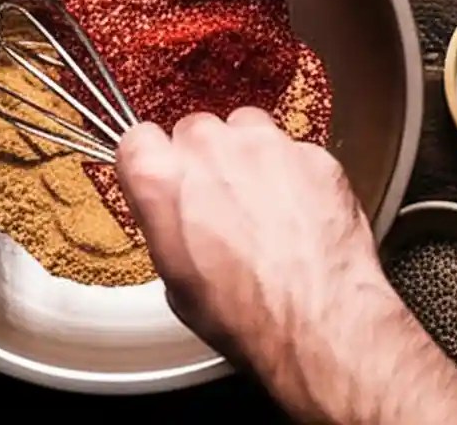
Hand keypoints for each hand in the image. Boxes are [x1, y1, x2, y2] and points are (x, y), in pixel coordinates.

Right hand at [115, 108, 394, 417]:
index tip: (163, 178)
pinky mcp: (313, 154)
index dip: (152, 163)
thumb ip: (166, 221)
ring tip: (262, 206)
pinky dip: (294, 175)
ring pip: (246, 130)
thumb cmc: (243, 314)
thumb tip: (174, 211)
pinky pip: (294, 152)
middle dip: (204, 160)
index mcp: (161, 179)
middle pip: (195, 130)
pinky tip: (300, 215)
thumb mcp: (174, 278)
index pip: (138, 140)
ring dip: (248, 158)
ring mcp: (266, 145)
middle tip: (219, 202)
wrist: (319, 326)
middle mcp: (210, 148)